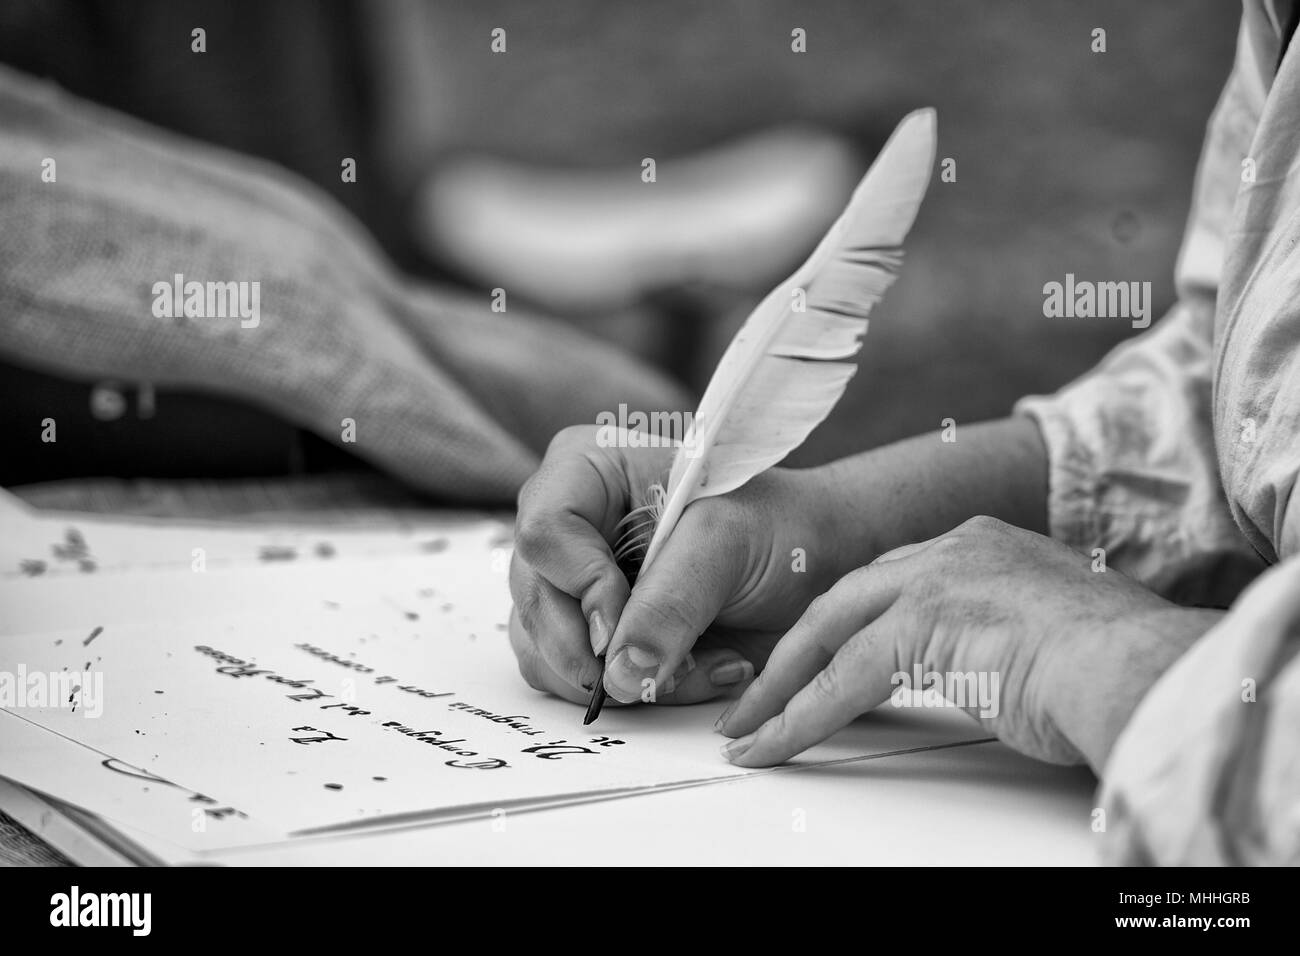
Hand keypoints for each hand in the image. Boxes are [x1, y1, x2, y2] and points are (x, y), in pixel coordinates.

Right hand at [508, 425, 836, 705]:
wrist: (813, 567)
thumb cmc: (777, 526)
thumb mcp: (728, 545)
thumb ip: (670, 603)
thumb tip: (619, 676)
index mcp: (587, 469)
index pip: (543, 532)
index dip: (581, 587)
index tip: (624, 628)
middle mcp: (566, 527)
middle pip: (534, 600)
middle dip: (596, 651)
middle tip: (662, 670)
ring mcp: (571, 586)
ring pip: (544, 651)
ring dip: (621, 680)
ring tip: (698, 665)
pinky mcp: (591, 637)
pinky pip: (577, 684)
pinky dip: (636, 696)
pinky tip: (696, 672)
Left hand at [717, 516, 1223, 769]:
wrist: (1143, 668)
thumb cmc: (1116, 666)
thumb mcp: (1046, 635)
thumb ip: (999, 637)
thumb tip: (989, 666)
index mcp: (982, 548)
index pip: (887, 584)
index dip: (844, 626)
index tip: (815, 660)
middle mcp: (952, 551)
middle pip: (843, 600)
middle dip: (792, 652)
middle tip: (753, 695)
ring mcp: (935, 581)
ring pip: (829, 636)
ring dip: (781, 688)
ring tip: (748, 728)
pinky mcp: (921, 626)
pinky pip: (840, 680)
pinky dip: (800, 717)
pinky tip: (772, 744)